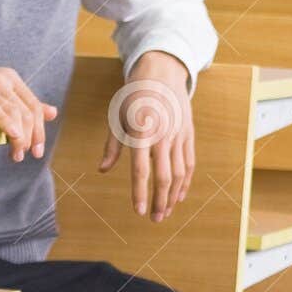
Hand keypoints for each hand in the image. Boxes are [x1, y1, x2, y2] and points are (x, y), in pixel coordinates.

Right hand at [0, 59, 55, 163]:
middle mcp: (3, 79)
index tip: (38, 148)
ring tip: (16, 154)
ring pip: (16, 113)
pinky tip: (13, 138)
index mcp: (10, 78)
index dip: (40, 129)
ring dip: (20, 138)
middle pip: (29, 111)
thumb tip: (51, 112)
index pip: (34, 105)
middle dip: (33, 136)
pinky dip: (9, 126)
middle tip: (31, 154)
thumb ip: (19, 103)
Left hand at [99, 51, 194, 222]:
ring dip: (173, 196)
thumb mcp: (117, 118)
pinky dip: (186, 181)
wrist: (161, 72)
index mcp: (141, 132)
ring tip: (165, 212)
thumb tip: (103, 169)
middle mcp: (162, 135)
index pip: (141, 170)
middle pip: (164, 176)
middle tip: (154, 219)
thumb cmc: (133, 95)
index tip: (138, 211)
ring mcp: (178, 135)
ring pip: (179, 173)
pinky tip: (179, 195)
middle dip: (159, 201)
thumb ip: (113, 146)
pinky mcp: (188, 133)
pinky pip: (189, 162)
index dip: (140, 193)